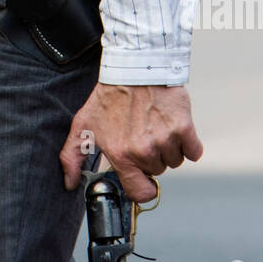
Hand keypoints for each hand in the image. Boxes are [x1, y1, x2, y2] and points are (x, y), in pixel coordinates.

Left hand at [59, 83, 202, 203]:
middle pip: (158, 171)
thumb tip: (68, 184)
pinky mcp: (183, 128)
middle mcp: (143, 150)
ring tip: (156, 126)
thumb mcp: (83, 125)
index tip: (142, 177)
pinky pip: (194, 151)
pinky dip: (188, 143)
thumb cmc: (109, 97)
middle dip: (152, 157)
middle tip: (143, 133)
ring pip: (175, 160)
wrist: (135, 68)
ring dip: (169, 148)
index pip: (139, 193)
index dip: (142, 187)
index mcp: (120, 154)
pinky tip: (174, 127)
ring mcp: (164, 139)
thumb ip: (71, 156)